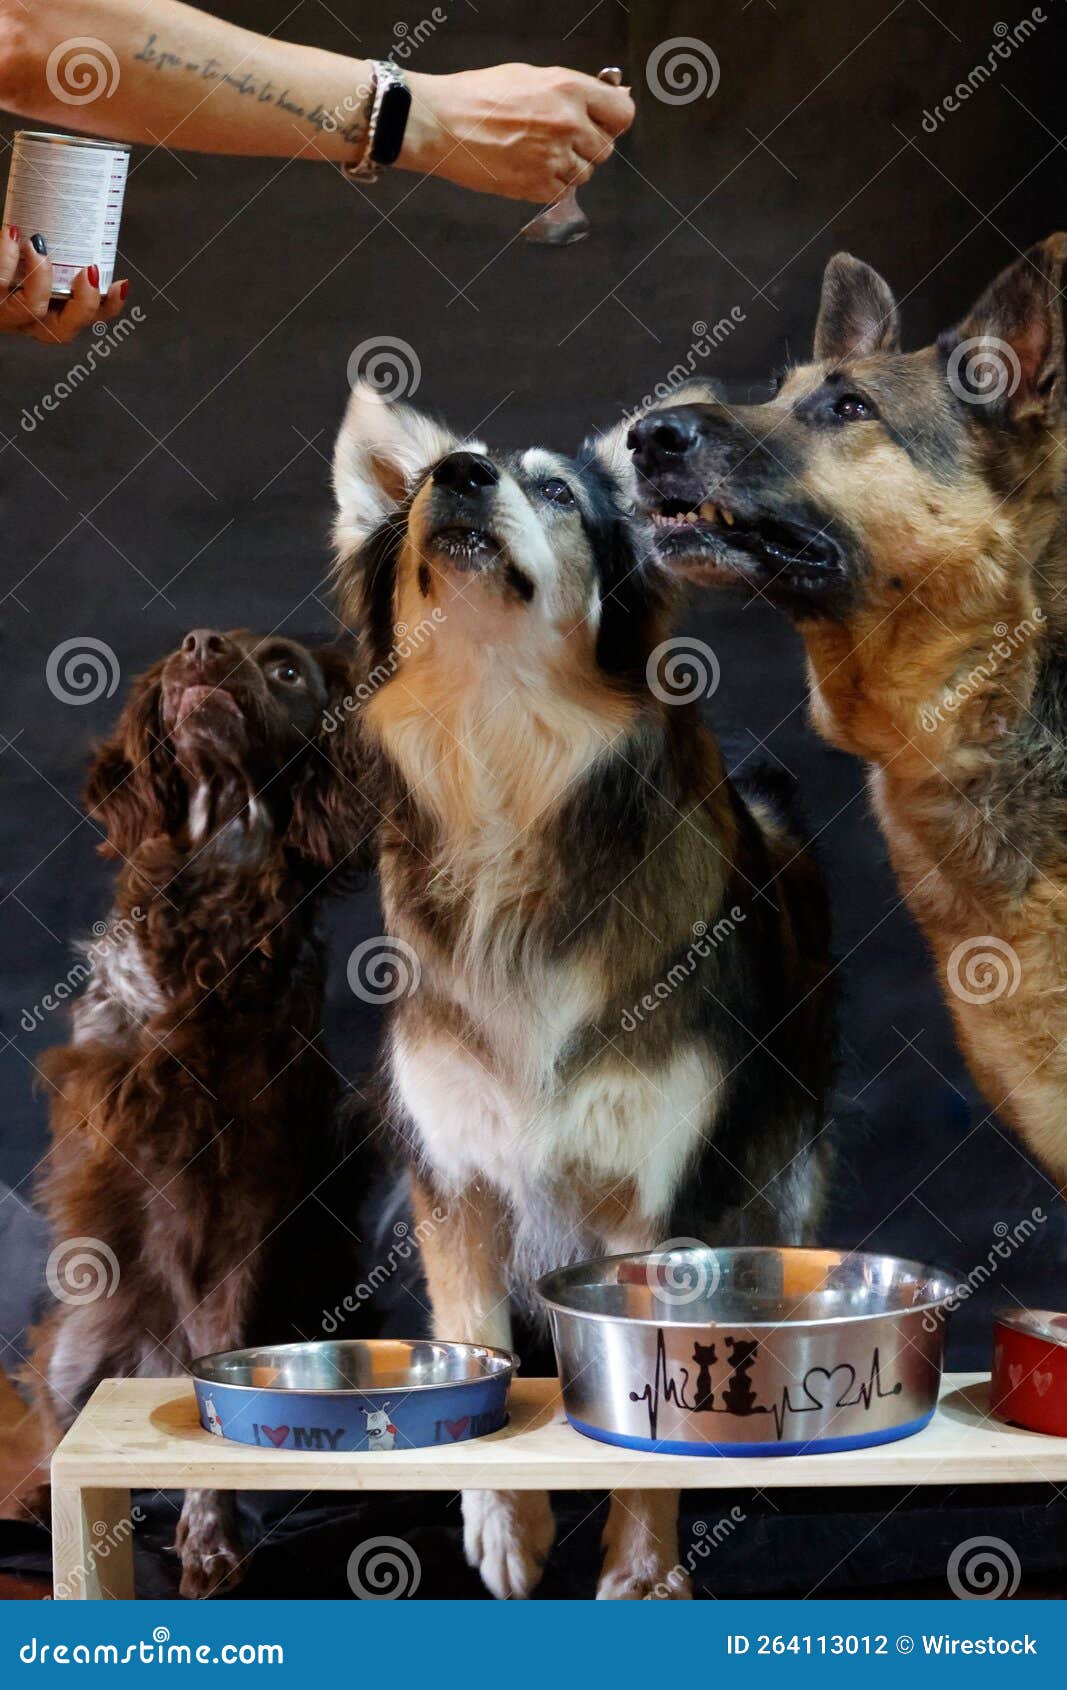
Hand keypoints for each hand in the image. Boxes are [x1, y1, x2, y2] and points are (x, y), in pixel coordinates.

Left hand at [0, 228, 128, 343]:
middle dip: (83, 304)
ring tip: (38, 242)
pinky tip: (11, 233)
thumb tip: (82, 206)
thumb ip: (59, 239)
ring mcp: (6, 314)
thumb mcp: (34, 246)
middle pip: (62, 331)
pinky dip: (7, 257)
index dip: (108, 307)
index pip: (87, 319)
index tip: (121, 282)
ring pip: (31, 310)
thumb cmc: (9, 249)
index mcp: (49, 311)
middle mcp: (29, 320)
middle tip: (90, 271)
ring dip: (41, 279)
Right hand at [402, 63, 633, 201]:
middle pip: (605, 150)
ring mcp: (554, 158)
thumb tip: (609, 99)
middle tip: (558, 140)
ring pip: (584, 175)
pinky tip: (527, 167)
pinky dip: (550, 185)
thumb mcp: (531, 77)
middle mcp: (568, 124)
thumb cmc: (478, 96)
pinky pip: (562, 192)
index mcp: (569, 90)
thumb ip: (572, 92)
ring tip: (536, 153)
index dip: (613, 122)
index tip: (603, 125)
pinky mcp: (537, 186)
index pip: (622, 114)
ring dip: (568, 169)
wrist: (441, 123)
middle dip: (587, 148)